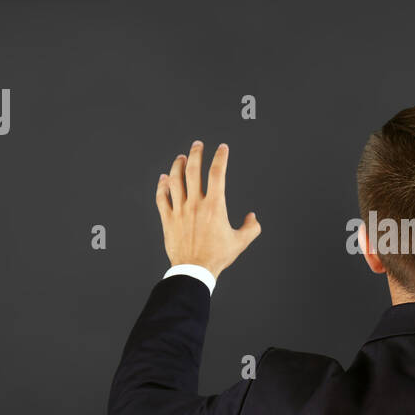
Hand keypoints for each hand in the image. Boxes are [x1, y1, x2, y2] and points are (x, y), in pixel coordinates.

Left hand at [155, 140, 260, 278]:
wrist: (194, 270)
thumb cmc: (217, 257)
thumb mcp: (240, 242)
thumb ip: (251, 227)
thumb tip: (252, 217)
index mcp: (214, 206)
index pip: (217, 173)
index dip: (221, 157)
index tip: (223, 148)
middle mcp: (195, 204)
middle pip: (193, 170)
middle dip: (196, 153)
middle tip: (197, 145)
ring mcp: (179, 210)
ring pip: (175, 180)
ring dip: (177, 165)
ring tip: (181, 157)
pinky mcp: (168, 219)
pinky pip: (161, 197)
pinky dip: (162, 185)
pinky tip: (164, 178)